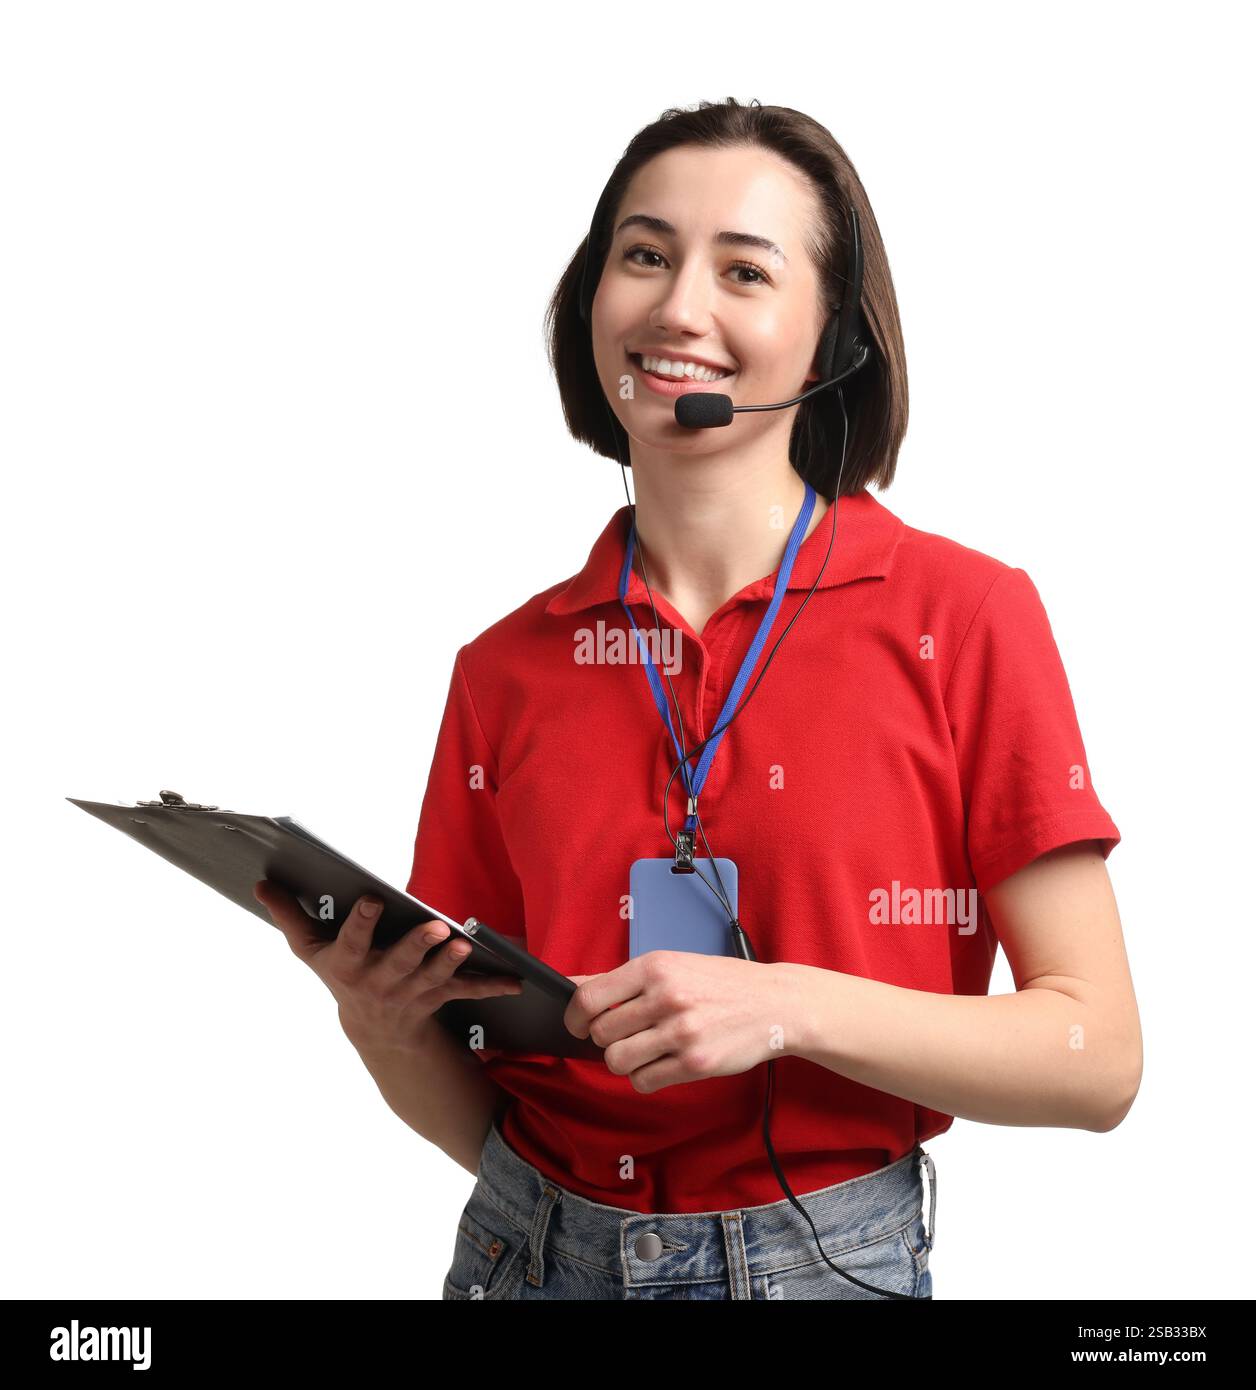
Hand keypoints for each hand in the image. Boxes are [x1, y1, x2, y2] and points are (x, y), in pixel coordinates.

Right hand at [253, 879, 522, 1052]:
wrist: (374, 1030)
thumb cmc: (341, 974)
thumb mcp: (311, 950)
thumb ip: (289, 916)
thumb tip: (261, 883)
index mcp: (348, 966)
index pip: (352, 943)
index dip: (362, 924)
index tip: (373, 900)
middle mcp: (379, 983)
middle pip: (398, 964)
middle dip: (416, 948)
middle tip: (435, 928)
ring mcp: (411, 993)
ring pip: (432, 978)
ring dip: (449, 963)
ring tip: (464, 945)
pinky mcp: (439, 998)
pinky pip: (467, 993)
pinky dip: (492, 987)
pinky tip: (515, 980)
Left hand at [564, 952, 798, 1091]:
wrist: (774, 1002)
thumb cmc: (719, 983)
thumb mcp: (671, 965)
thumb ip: (620, 979)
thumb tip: (571, 986)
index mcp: (654, 967)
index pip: (589, 998)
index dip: (574, 1017)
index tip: (577, 1025)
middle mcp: (665, 997)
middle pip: (601, 1034)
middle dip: (606, 1040)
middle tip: (626, 1035)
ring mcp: (681, 1031)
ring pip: (617, 1061)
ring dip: (624, 1061)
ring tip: (644, 1051)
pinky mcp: (695, 1062)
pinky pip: (644, 1081)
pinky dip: (645, 1078)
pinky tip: (661, 1063)